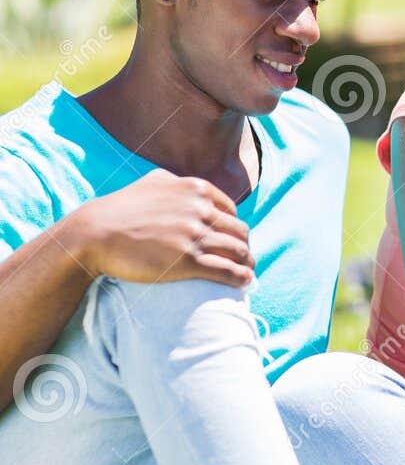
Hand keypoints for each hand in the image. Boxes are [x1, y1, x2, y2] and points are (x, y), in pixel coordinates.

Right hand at [65, 171, 253, 286]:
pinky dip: (241, 278)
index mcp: (196, 190)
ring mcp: (195, 236)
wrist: (95, 233)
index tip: (232, 240)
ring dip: (247, 263)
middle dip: (244, 246)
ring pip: (238, 251)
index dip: (233, 228)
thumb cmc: (120, 209)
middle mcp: (200, 210)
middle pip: (239, 232)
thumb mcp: (153, 182)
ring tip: (248, 272)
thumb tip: (191, 187)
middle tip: (243, 259)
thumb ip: (177, 182)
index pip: (231, 212)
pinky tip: (244, 283)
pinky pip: (227, 271)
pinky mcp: (188, 261)